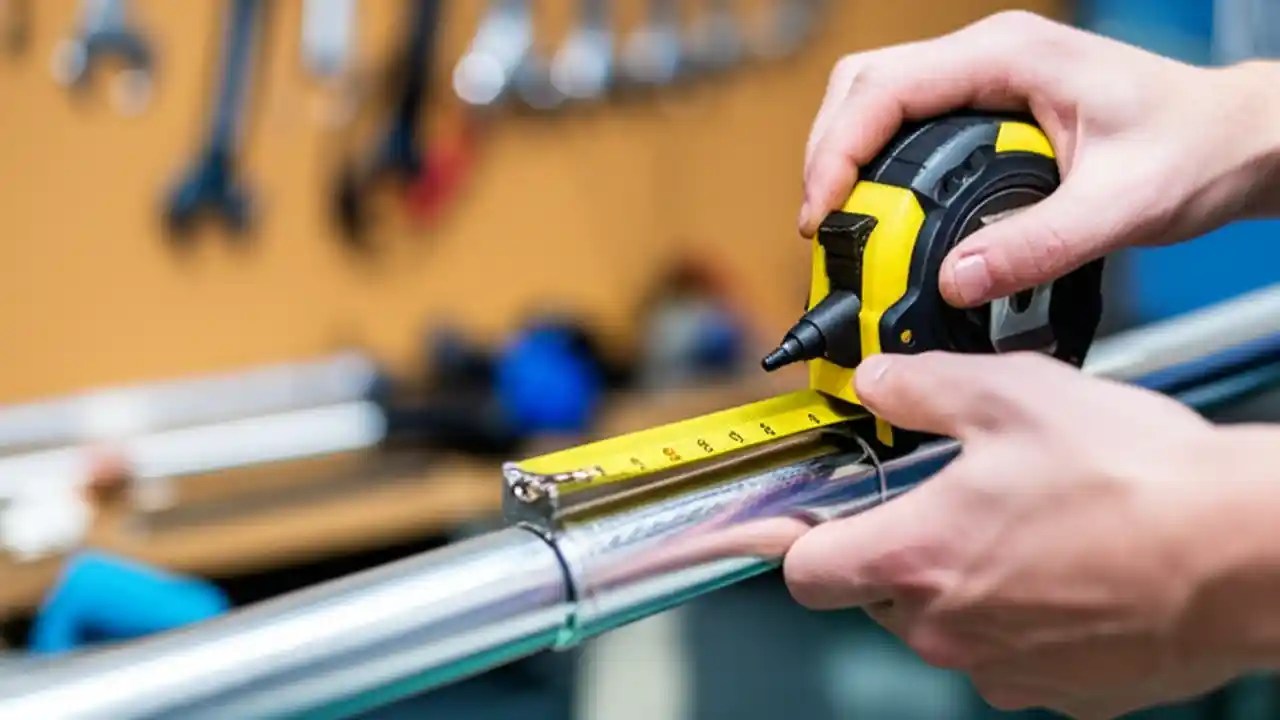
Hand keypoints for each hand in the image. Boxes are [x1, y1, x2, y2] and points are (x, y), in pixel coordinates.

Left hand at [782, 352, 1260, 717]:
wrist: (1244, 555)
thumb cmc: (1136, 481)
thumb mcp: (1010, 395)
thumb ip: (920, 388)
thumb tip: (875, 383)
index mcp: (916, 557)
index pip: (803, 571)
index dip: (795, 537)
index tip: (796, 518)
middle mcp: (948, 629)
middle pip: (874, 594)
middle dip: (893, 545)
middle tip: (941, 495)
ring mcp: (1004, 668)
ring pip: (944, 624)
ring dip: (961, 578)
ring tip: (1022, 523)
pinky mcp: (1062, 691)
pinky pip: (1009, 651)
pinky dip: (1020, 613)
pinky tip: (1066, 566)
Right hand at [800, 11, 1279, 307]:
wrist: (1236, 139)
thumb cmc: (1195, 148)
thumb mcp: (1122, 205)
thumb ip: (1038, 245)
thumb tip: (955, 281)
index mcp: (1009, 56)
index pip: (885, 89)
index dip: (836, 150)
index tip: (822, 212)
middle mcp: (986, 57)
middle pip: (862, 86)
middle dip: (825, 153)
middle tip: (823, 224)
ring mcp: (982, 79)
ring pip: (876, 102)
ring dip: (846, 158)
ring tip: (844, 224)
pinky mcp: (985, 107)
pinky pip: (906, 125)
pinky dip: (878, 166)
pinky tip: (884, 212)